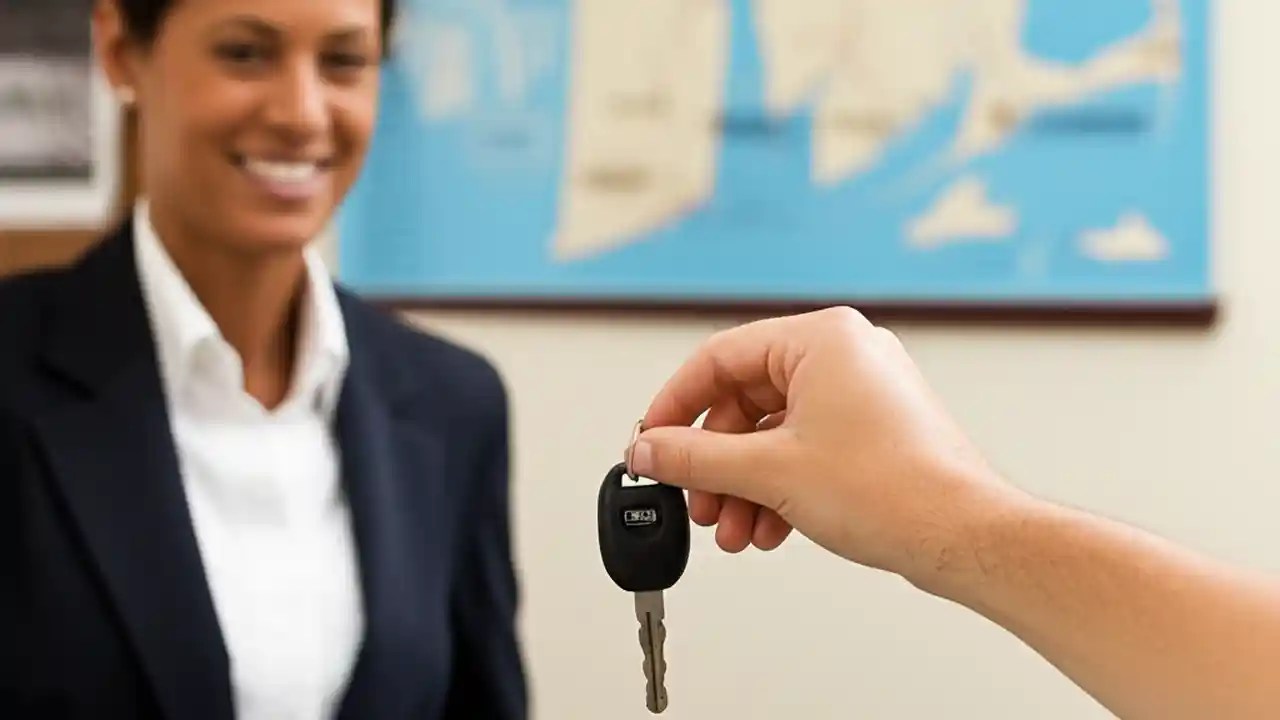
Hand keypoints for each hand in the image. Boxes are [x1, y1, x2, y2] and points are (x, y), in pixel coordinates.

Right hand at [627, 307, 1025, 586]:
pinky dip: (777, 487)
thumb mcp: (768, 472)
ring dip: (743, 485)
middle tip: (696, 498)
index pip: (719, 358)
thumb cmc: (896, 490)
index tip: (652, 440)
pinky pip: (803, 449)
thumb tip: (650, 448)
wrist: (964, 536)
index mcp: (822, 338)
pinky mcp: (872, 431)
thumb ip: (695, 457)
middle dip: (715, 462)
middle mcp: (844, 355)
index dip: (676, 404)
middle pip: (744, 401)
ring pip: (772, 433)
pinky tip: (766, 527)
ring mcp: (861, 393)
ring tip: (732, 527)